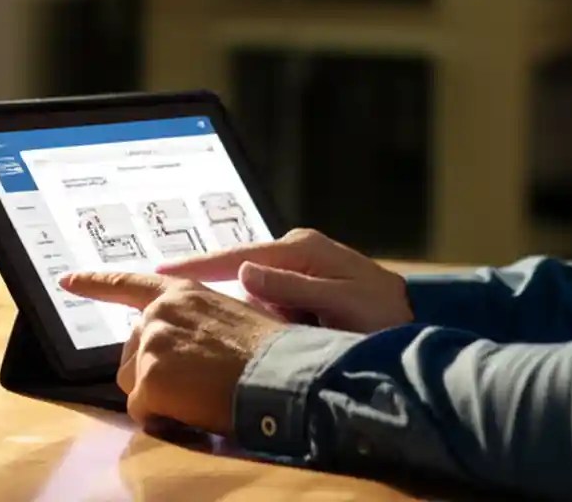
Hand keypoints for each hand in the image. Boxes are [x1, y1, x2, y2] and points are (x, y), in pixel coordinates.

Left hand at [58, 272, 284, 434]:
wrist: (282, 374)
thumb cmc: (271, 351)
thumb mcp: (235, 315)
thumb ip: (200, 321)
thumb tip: (189, 346)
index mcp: (182, 293)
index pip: (130, 284)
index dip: (96, 283)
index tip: (67, 280)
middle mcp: (159, 314)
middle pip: (133, 353)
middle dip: (154, 373)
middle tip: (196, 383)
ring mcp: (151, 345)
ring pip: (135, 384)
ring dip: (160, 396)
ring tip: (202, 394)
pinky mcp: (148, 379)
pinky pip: (143, 412)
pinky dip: (165, 420)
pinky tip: (196, 410)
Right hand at [155, 228, 413, 332]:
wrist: (414, 322)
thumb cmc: (383, 316)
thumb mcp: (342, 301)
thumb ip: (294, 287)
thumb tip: (245, 271)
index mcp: (302, 249)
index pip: (236, 255)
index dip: (195, 266)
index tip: (156, 272)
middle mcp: (296, 250)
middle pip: (235, 266)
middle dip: (200, 279)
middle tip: (157, 292)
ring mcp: (299, 266)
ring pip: (247, 284)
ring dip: (226, 298)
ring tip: (193, 308)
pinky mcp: (302, 283)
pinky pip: (262, 293)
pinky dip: (246, 306)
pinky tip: (234, 319)